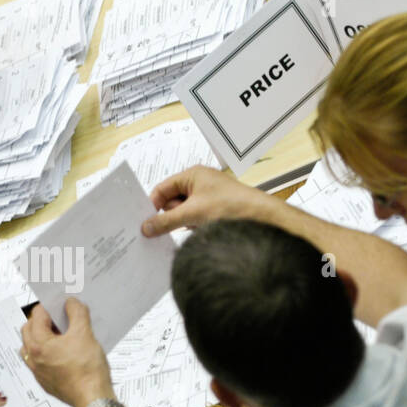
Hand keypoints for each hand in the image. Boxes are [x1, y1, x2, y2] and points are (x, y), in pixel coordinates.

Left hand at [20, 299, 113, 406]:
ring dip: (41, 337)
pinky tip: (63, 353)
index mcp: (39, 344)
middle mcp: (33, 359)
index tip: (61, 305)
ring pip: (31, 347)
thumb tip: (71, 303)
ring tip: (60, 335)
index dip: (50, 306)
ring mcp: (38, 372)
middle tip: (59, 318)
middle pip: (29, 330)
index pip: (37, 315)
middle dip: (42, 321)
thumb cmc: (88, 370)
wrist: (93, 399)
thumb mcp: (85, 334)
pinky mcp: (46, 382)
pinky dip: (47, 353)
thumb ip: (77, 313)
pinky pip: (39, 362)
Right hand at [143, 166, 263, 236]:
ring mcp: (208, 197)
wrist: (262, 218)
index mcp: (193, 175)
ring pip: (184, 212)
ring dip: (183, 222)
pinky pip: (195, 218)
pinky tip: (200, 232)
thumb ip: (166, 221)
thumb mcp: (192, 214)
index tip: (145, 221)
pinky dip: (194, 226)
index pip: (162, 188)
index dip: (152, 205)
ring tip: (193, 227)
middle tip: (165, 228)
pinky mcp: (215, 211)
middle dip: (170, 216)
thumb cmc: (233, 205)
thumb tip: (147, 227)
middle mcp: (200, 183)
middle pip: (172, 201)